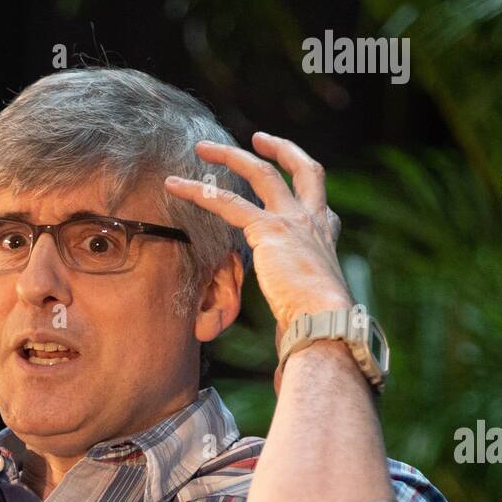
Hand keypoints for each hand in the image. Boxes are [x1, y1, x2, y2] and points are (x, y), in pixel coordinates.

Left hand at [164, 133, 352, 393]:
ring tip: (202, 148)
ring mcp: (294, 222)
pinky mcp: (269, 230)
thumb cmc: (322, 332)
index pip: (322, 209)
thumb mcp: (311, 317)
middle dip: (280, 150)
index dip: (310, 196)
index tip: (298, 187)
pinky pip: (226, 202)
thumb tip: (287, 362)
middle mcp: (315, 224)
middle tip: (257, 139)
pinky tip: (174, 185)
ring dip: (230, 156)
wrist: (327, 326)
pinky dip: (197, 191)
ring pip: (261, 173)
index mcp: (327, 243)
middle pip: (303, 170)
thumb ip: (297, 320)